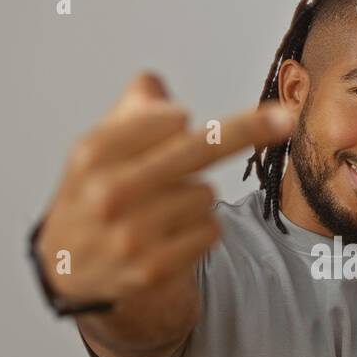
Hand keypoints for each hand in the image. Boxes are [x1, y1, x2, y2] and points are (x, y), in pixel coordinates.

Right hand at [37, 72, 292, 302]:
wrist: (70, 272)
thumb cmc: (91, 197)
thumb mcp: (96, 150)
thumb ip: (130, 112)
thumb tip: (155, 85)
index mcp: (92, 155)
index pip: (167, 119)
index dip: (177, 120)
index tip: (184, 119)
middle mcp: (109, 194)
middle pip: (200, 149)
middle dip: (248, 129)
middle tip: (286, 117)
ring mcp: (132, 235)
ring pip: (207, 194)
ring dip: (196, 198)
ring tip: (160, 210)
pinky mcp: (155, 270)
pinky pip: (211, 230)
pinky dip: (201, 229)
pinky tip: (169, 236)